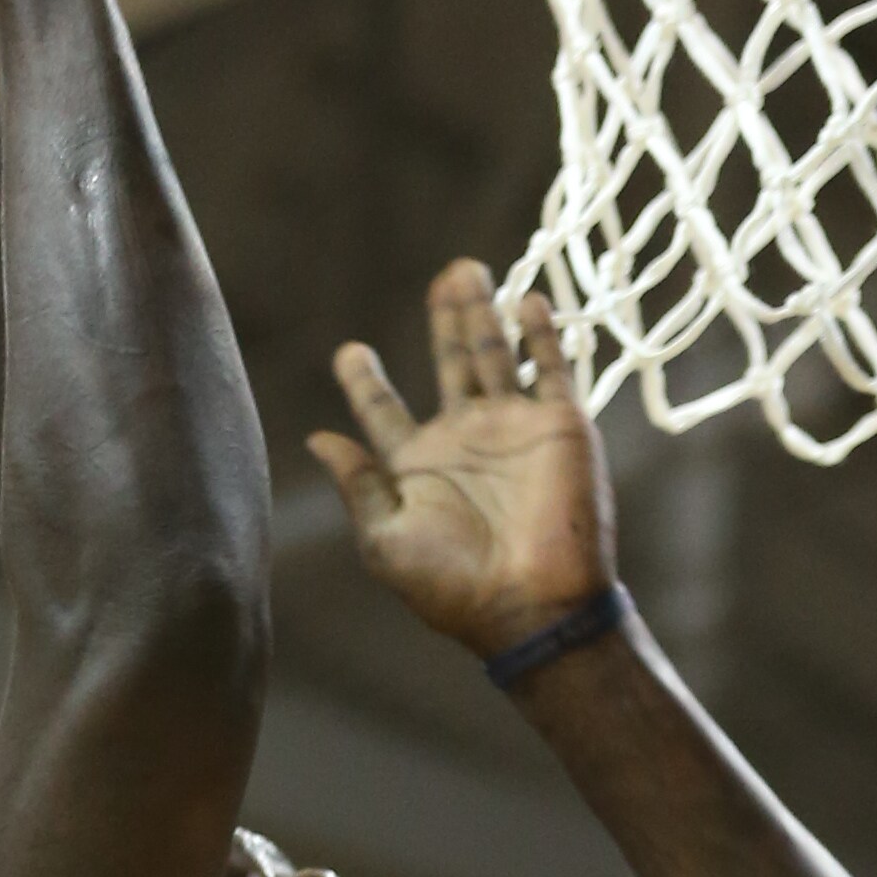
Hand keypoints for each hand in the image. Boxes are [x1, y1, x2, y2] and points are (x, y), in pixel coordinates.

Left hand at [310, 264, 620, 656]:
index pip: (385, 411)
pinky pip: (550, 369)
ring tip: (468, 270)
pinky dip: (541, 334)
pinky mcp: (558, 427)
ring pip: (495, 353)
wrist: (531, 606)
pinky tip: (527, 300)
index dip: (366, 382)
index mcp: (418, 466)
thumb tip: (318, 438)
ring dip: (483, 312)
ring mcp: (513, 429)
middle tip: (441, 279)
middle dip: (443, 321)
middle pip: (449, 363)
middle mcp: (465, 440)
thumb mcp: (385, 539)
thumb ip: (357, 484)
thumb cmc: (451, 584)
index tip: (349, 351)